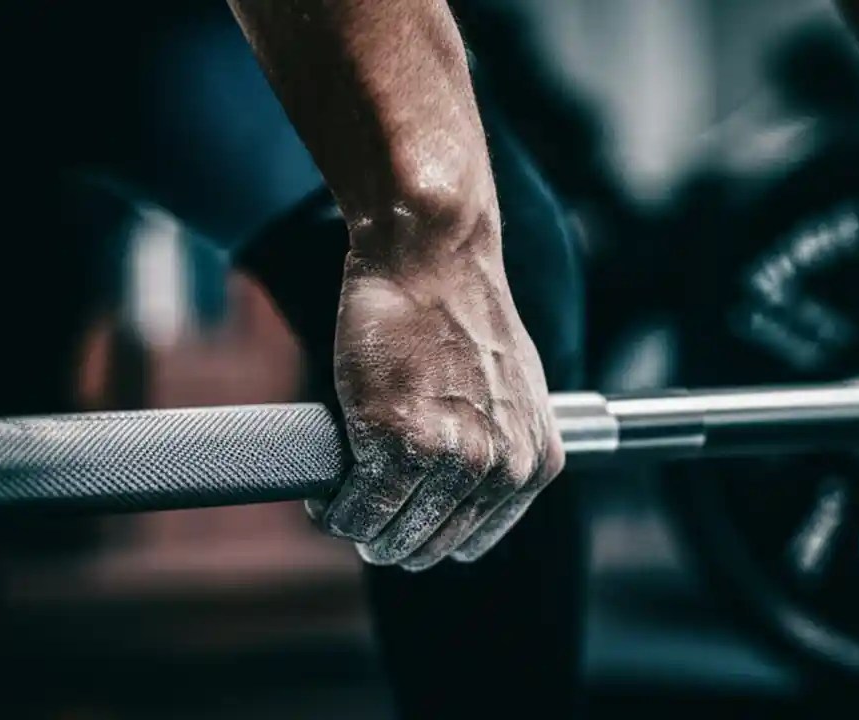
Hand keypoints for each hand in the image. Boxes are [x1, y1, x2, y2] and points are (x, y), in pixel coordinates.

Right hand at [309, 233, 564, 570]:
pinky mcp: (398, 441)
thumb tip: (464, 490)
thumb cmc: (463, 314)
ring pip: (387, 538)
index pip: (470, 543)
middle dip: (387, 535)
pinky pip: (354, 511)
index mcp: (536, 463)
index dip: (425, 530)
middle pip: (428, 548)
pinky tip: (322, 492)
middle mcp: (504, 469)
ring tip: (338, 500)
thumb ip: (501, 445)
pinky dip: (330, 510)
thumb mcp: (513, 391)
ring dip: (355, 526)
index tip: (398, 511)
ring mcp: (454, 459)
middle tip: (359, 504)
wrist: (433, 259)